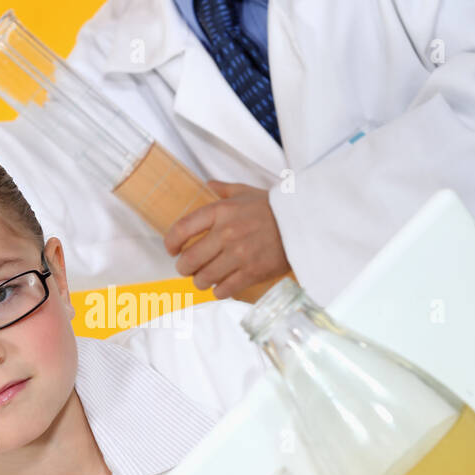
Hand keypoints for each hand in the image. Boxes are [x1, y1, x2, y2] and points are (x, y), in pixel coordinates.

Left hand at [163, 181, 288, 299]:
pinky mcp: (252, 272)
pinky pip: (224, 290)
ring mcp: (239, 255)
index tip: (172, 249)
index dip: (171, 243)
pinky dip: (218, 291)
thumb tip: (209, 184)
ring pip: (204, 278)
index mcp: (221, 211)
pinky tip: (221, 286)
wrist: (303, 223)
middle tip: (187, 268)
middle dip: (184, 268)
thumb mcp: (246, 192)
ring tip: (204, 279)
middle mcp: (226, 234)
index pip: (182, 229)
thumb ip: (224, 190)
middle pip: (189, 260)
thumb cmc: (273, 207)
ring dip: (200, 281)